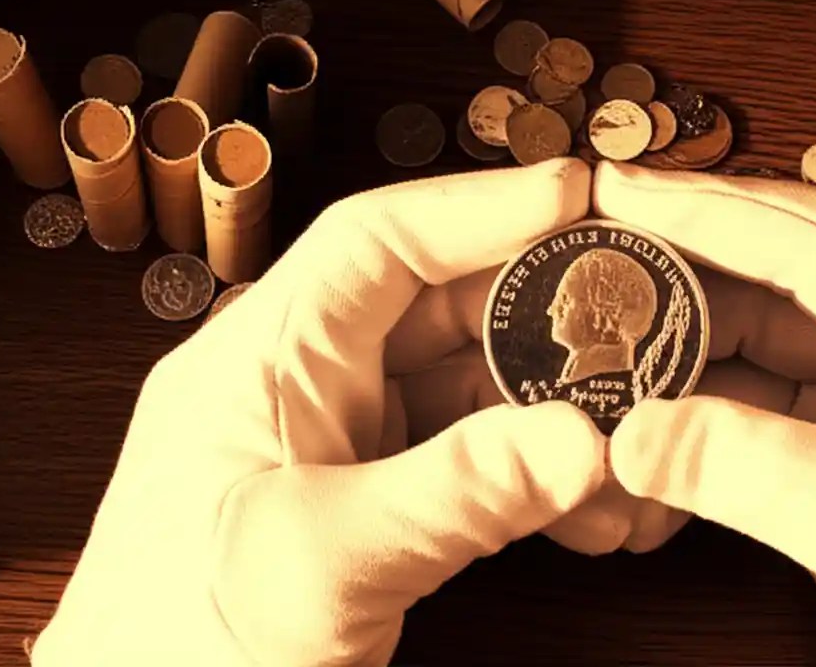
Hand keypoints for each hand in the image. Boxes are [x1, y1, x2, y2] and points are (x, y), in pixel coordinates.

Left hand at [31, 159, 609, 665]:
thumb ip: (451, 496)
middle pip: (441, 306)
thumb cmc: (178, 644)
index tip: (573, 194)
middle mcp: (307, 384)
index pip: (374, 243)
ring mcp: (344, 444)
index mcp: (262, 359)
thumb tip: (578, 440)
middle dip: (544, 313)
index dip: (479, 206)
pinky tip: (589, 510)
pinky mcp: (373, 499)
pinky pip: (470, 460)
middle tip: (636, 313)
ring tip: (631, 437)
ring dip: (553, 411)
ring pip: (469, 387)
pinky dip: (533, 477)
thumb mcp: (320, 564)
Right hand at [596, 162, 815, 665]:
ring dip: (674, 370)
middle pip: (778, 288)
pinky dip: (692, 444)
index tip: (624, 189)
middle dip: (677, 283)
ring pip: (755, 360)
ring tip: (591, 375)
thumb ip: (782, 479)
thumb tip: (642, 431)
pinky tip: (640, 464)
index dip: (720, 204)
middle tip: (583, 279)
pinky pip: (752, 433)